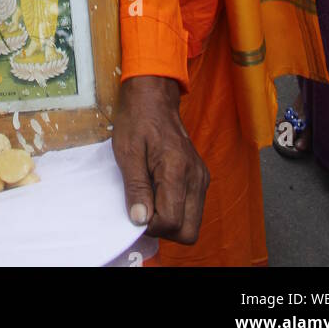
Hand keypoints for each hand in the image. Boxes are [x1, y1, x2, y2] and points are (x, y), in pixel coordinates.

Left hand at [112, 76, 208, 242]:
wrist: (154, 96)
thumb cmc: (138, 119)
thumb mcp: (127, 151)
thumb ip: (135, 187)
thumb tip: (139, 220)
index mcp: (177, 169)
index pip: (171, 222)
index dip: (150, 224)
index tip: (136, 208)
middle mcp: (196, 177)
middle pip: (189, 231)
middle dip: (164, 229)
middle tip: (144, 207)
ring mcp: (201, 178)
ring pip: (193, 224)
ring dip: (171, 221)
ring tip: (150, 196)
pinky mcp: (201, 177)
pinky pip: (193, 209)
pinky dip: (177, 210)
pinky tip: (160, 191)